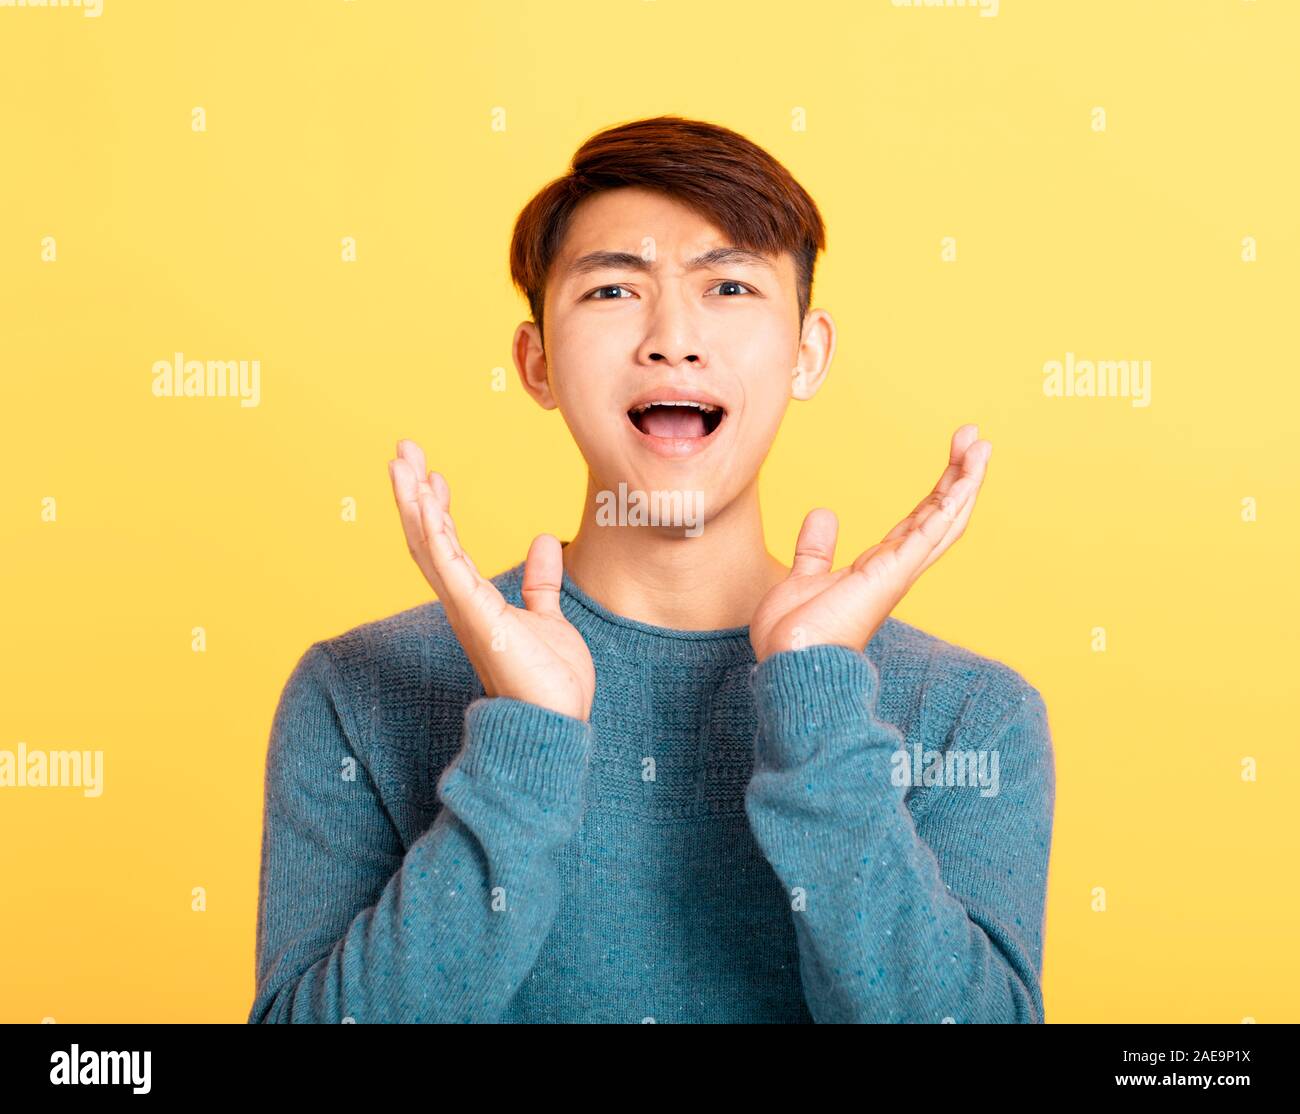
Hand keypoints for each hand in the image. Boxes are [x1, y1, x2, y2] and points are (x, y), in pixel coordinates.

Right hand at [388, 439, 595, 720]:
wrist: (555, 721)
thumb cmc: (549, 681)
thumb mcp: (548, 616)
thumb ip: (540, 582)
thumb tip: (544, 540)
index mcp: (475, 601)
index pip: (448, 545)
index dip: (437, 508)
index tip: (433, 474)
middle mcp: (461, 602)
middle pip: (427, 537)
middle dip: (414, 493)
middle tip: (402, 451)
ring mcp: (464, 608)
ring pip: (428, 545)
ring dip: (414, 500)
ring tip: (401, 460)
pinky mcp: (476, 616)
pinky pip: (448, 567)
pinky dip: (435, 532)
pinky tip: (427, 501)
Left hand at [750, 424, 991, 662]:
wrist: (793, 663)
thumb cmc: (798, 635)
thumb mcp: (804, 577)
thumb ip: (816, 548)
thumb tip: (823, 513)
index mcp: (879, 567)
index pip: (920, 519)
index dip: (938, 488)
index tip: (954, 453)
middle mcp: (897, 567)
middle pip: (941, 513)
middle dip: (960, 476)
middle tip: (975, 437)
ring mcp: (899, 570)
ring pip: (945, 519)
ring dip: (966, 481)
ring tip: (981, 444)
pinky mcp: (893, 572)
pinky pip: (931, 532)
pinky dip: (951, 504)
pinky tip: (967, 479)